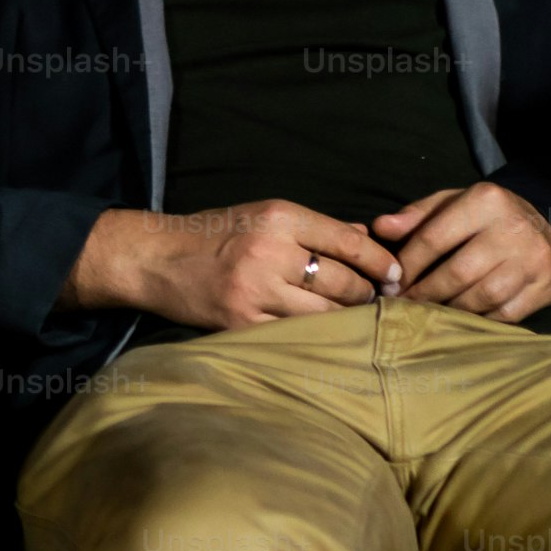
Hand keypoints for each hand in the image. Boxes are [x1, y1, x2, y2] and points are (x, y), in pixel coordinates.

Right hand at [60, 199, 402, 330]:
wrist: (155, 258)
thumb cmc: (214, 234)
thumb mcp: (262, 213)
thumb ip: (314, 226)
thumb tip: (362, 235)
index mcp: (279, 217)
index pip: (348, 241)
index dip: (380, 261)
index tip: (396, 274)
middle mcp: (270, 251)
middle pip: (342, 281)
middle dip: (366, 295)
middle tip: (378, 302)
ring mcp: (255, 290)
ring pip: (324, 314)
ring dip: (346, 320)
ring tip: (356, 321)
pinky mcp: (241, 322)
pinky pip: (294, 334)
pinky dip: (314, 337)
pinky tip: (324, 337)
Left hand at [371, 182, 550, 321]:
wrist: (548, 233)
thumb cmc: (487, 220)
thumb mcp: (454, 204)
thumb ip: (417, 215)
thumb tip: (380, 227)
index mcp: (486, 200)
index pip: (433, 238)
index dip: (407, 266)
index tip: (389, 284)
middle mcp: (513, 228)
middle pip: (456, 273)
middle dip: (424, 294)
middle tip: (403, 306)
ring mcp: (533, 259)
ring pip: (480, 297)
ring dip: (449, 310)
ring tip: (429, 314)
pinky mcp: (546, 286)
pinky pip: (504, 314)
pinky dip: (478, 320)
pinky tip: (460, 319)